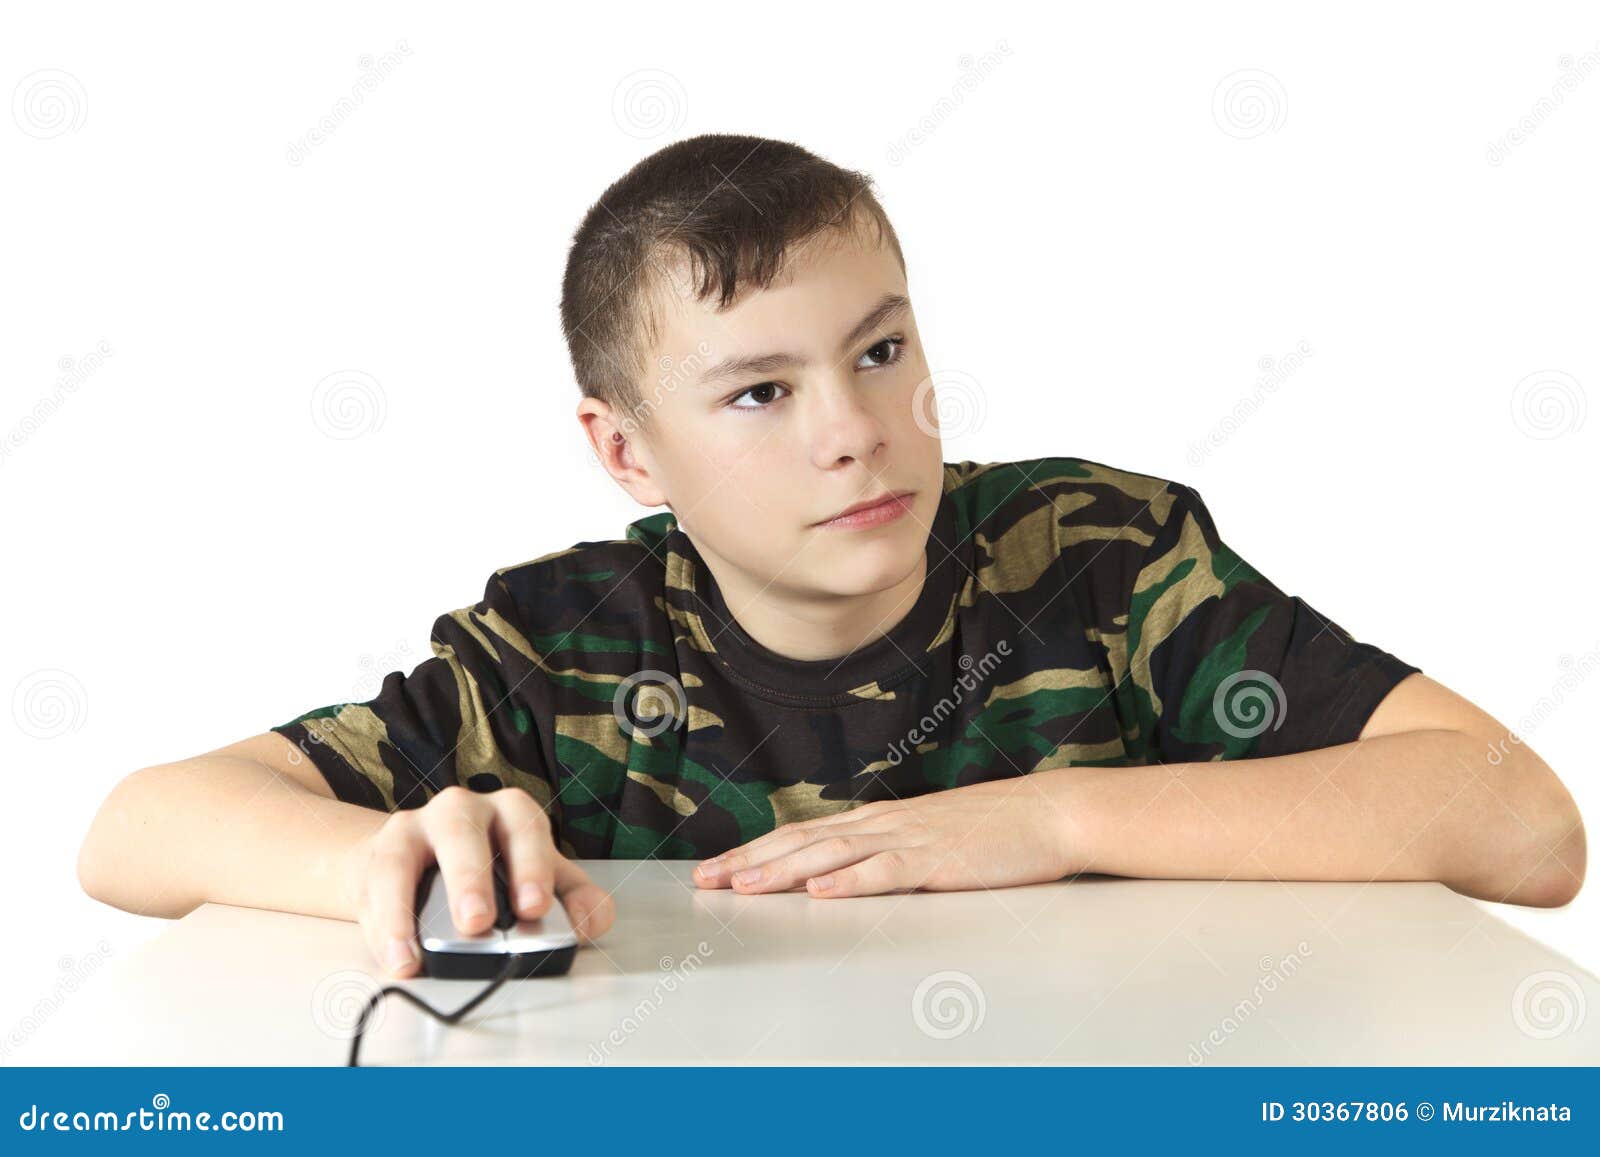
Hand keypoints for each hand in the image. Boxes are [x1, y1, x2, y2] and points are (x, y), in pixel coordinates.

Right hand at [341, 785, 615, 977]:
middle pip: (463, 832)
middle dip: (469, 877)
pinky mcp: (376, 856)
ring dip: (406, 907)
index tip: (534, 908)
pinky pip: (373, 889)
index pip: (525, 828)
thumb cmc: (491, 870)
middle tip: (477, 922)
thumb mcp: (537, 878)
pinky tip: (396, 959)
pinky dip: (382, 928)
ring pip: (403, 856)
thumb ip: (573, 899)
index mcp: (511, 812)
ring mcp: (413, 829)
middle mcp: (461, 810)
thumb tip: (593, 923)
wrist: (422, 865)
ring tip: (417, 954)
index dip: (532, 865)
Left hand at [691, 774, 1081, 897]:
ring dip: (784, 872)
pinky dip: (851, 882)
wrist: (1050, 812)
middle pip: (803, 842)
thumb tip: (848, 871)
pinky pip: (887, 873)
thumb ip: (889, 851)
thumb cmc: (996, 829)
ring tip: (744, 886)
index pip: (804, 834)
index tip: (718, 869)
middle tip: (705, 880)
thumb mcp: (930, 836)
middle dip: (750, 861)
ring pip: (833, 855)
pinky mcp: (939, 861)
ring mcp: (910, 840)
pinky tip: (822, 893)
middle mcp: (884, 824)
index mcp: (880, 820)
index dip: (757, 850)